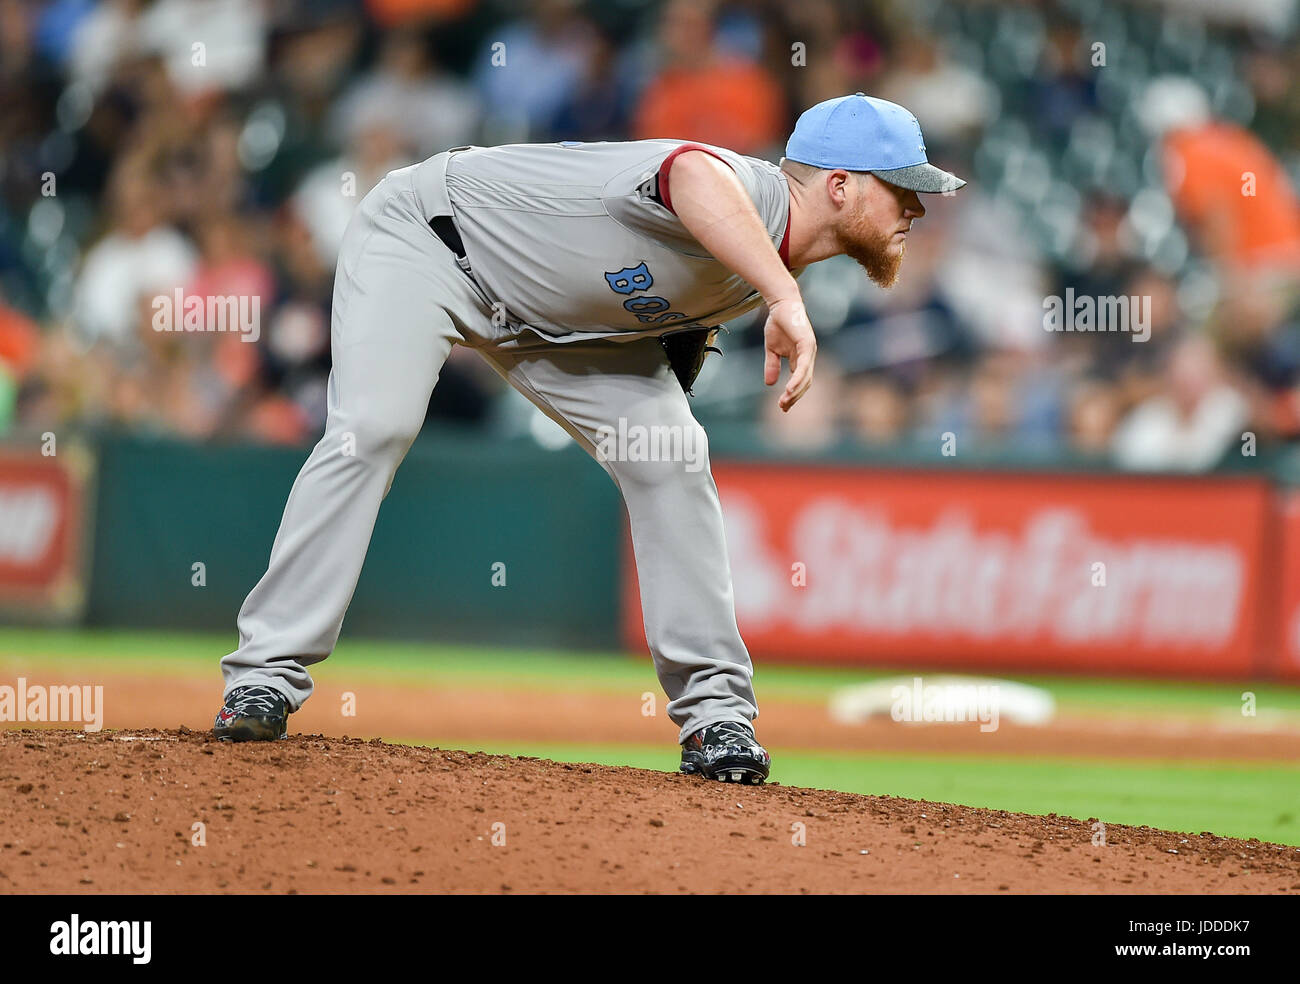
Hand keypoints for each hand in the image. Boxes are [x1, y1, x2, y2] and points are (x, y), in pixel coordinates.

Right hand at [763, 296, 816, 411]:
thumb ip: (772, 365)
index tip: (782, 406)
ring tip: (785, 402)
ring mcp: (810, 351)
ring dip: (795, 391)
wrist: (780, 304)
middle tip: (783, 408)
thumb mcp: (771, 349)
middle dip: (794, 397)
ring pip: (806, 377)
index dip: (792, 394)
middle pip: (805, 383)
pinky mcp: (807, 344)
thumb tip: (769, 384)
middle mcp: (808, 356)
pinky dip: (797, 379)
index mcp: (801, 358)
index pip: (800, 381)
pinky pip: (803, 367)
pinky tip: (790, 389)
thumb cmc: (778, 323)